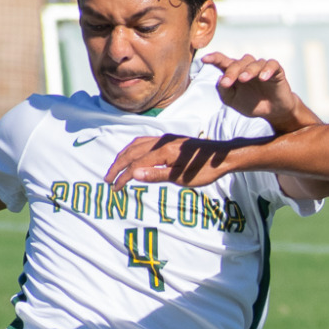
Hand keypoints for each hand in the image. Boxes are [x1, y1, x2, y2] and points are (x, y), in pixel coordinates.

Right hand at [106, 135, 240, 188]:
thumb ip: (156, 175)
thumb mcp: (181, 178)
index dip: (123, 177)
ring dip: (123, 156)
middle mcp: (161, 142)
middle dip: (118, 166)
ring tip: (116, 168)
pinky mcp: (168, 139)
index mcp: (163, 152)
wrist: (221, 156)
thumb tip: (133, 174)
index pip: (135, 165)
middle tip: (108, 179)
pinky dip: (133, 149)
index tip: (115, 188)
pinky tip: (132, 155)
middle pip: (131, 152)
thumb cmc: (204, 170)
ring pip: (136, 144)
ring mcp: (164, 139)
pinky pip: (144, 141)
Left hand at [204, 52, 310, 130]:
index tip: (205, 59)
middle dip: (231, 72)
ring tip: (243, 79)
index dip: (214, 58)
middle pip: (237, 62)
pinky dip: (267, 69)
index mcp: (235, 72)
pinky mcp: (276, 70)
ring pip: (253, 62)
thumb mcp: (233, 101)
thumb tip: (220, 79)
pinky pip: (272, 64)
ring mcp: (261, 67)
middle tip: (227, 82)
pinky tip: (263, 77)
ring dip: (247, 70)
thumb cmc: (251, 104)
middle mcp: (247, 67)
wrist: (272, 112)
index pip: (223, 61)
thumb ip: (224, 91)